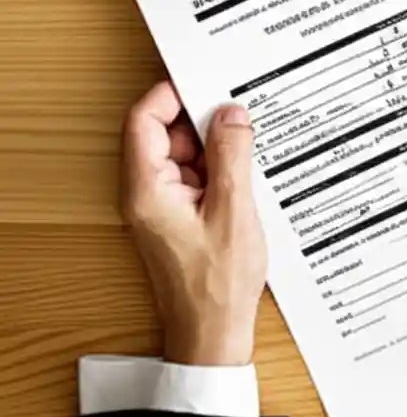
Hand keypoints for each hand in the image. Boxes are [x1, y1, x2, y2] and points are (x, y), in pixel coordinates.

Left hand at [119, 81, 267, 365]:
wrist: (213, 333)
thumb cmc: (217, 284)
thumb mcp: (234, 211)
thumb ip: (232, 156)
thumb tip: (232, 114)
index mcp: (147, 189)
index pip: (144, 121)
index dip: (172, 95)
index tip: (206, 83)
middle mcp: (146, 194)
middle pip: (165, 135)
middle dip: (203, 124)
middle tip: (242, 120)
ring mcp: (161, 206)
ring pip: (184, 157)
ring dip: (216, 151)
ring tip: (250, 157)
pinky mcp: (178, 218)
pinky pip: (195, 179)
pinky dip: (220, 173)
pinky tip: (247, 181)